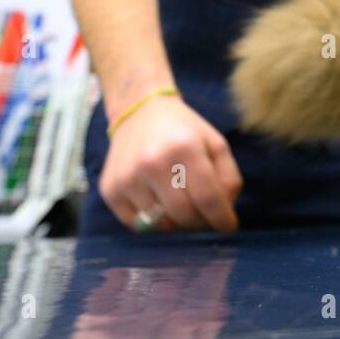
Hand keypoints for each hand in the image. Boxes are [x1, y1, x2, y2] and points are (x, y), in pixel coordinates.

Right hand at [98, 93, 242, 232]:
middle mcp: (152, 163)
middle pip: (185, 215)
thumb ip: (228, 178)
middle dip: (201, 221)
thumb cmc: (184, 131)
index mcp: (184, 147)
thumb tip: (224, 211)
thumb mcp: (216, 144)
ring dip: (178, 223)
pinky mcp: (110, 190)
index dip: (222, 218)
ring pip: (161, 224)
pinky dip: (154, 222)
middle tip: (205, 215)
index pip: (208, 198)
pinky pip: (137, 224)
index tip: (228, 225)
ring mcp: (128, 178)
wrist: (139, 113)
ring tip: (183, 206)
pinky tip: (160, 204)